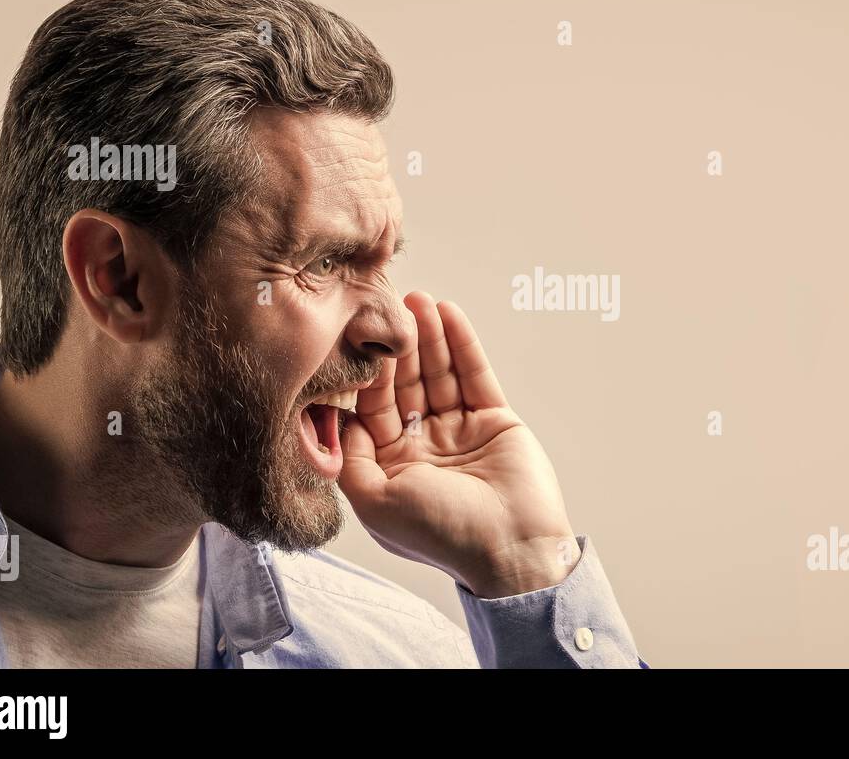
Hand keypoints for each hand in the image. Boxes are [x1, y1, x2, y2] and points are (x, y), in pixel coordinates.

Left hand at [337, 291, 580, 597]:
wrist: (511, 547)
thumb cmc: (441, 532)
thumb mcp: (376, 501)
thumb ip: (349, 459)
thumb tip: (336, 417)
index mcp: (392, 469)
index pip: (373, 409)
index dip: (367, 374)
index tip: (358, 338)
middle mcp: (423, 448)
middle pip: (406, 385)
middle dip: (398, 347)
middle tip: (390, 306)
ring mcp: (460, 432)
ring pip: (439, 375)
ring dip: (428, 337)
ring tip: (418, 301)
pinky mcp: (495, 420)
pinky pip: (475, 375)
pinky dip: (462, 344)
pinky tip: (448, 314)